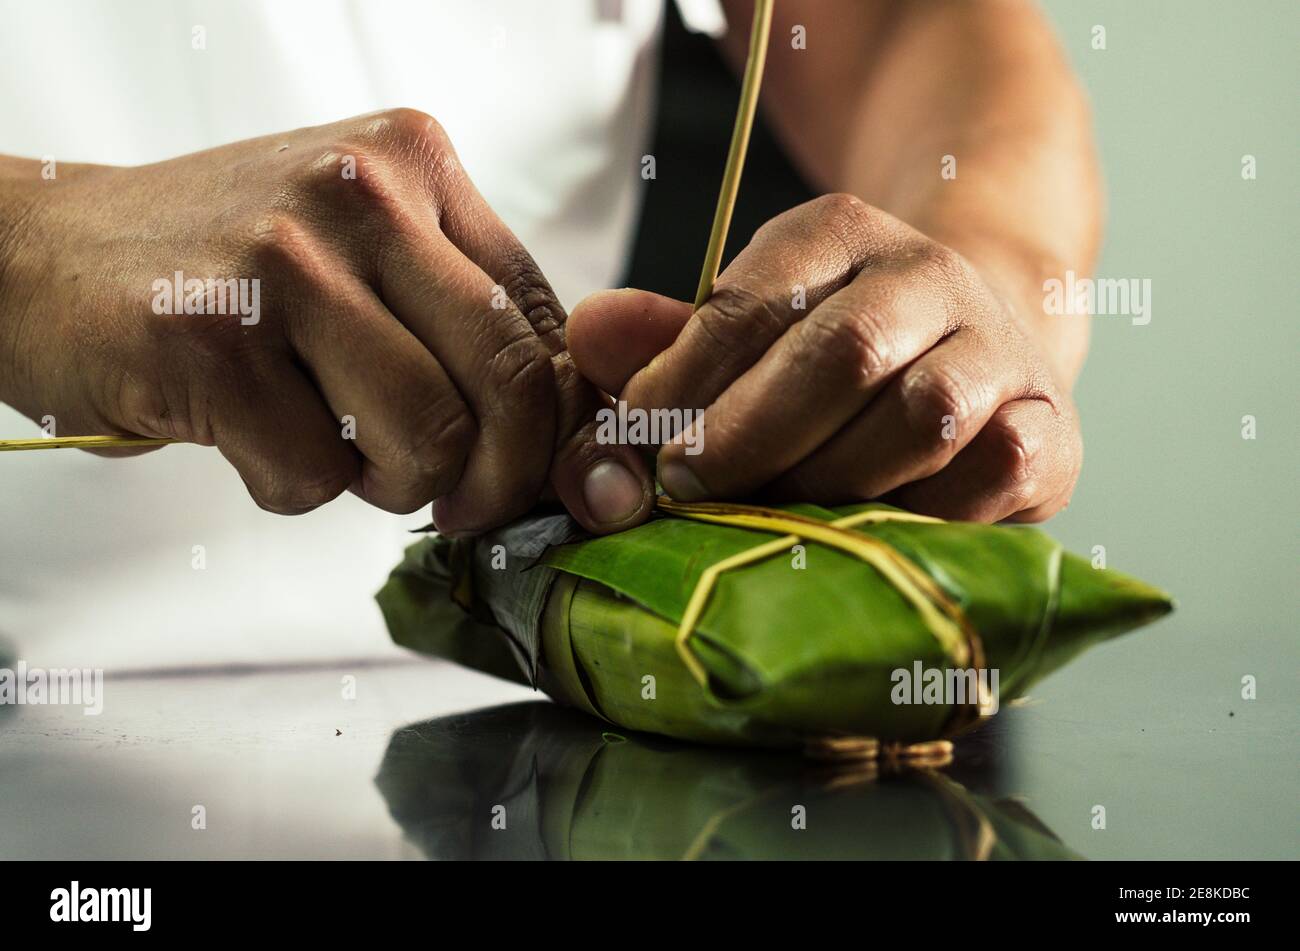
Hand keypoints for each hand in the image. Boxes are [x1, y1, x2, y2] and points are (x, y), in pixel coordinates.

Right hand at [0, 109, 650, 532]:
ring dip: (394, 486)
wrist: (40, 253)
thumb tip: (558, 423)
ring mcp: (285, 263)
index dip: (553, 421)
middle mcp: (361, 194)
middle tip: (463, 504)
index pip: (539, 317)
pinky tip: (251, 437)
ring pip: (428, 436)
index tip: (527, 469)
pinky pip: (314, 475)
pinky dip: (293, 487)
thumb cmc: (220, 267)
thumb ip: (454, 310)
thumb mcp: (357, 245)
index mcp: (413, 163)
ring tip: (341, 454)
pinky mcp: (212, 342)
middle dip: (502, 476)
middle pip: (510, 380)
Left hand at [568, 194, 1080, 522]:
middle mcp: (931, 275)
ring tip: (775, 516)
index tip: (642, 445)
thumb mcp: (748, 329)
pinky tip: (873, 531)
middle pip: (845, 350)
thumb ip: (667, 342)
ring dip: (835, 479)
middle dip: (754, 433)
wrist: (977, 350)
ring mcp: (1000, 347)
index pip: (753, 301)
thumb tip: (586, 336)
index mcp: (842, 233)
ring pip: (923, 413)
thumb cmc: (833, 355)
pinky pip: (997, 469)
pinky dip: (931, 509)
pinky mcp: (1049, 426)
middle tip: (691, 488)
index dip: (686, 381)